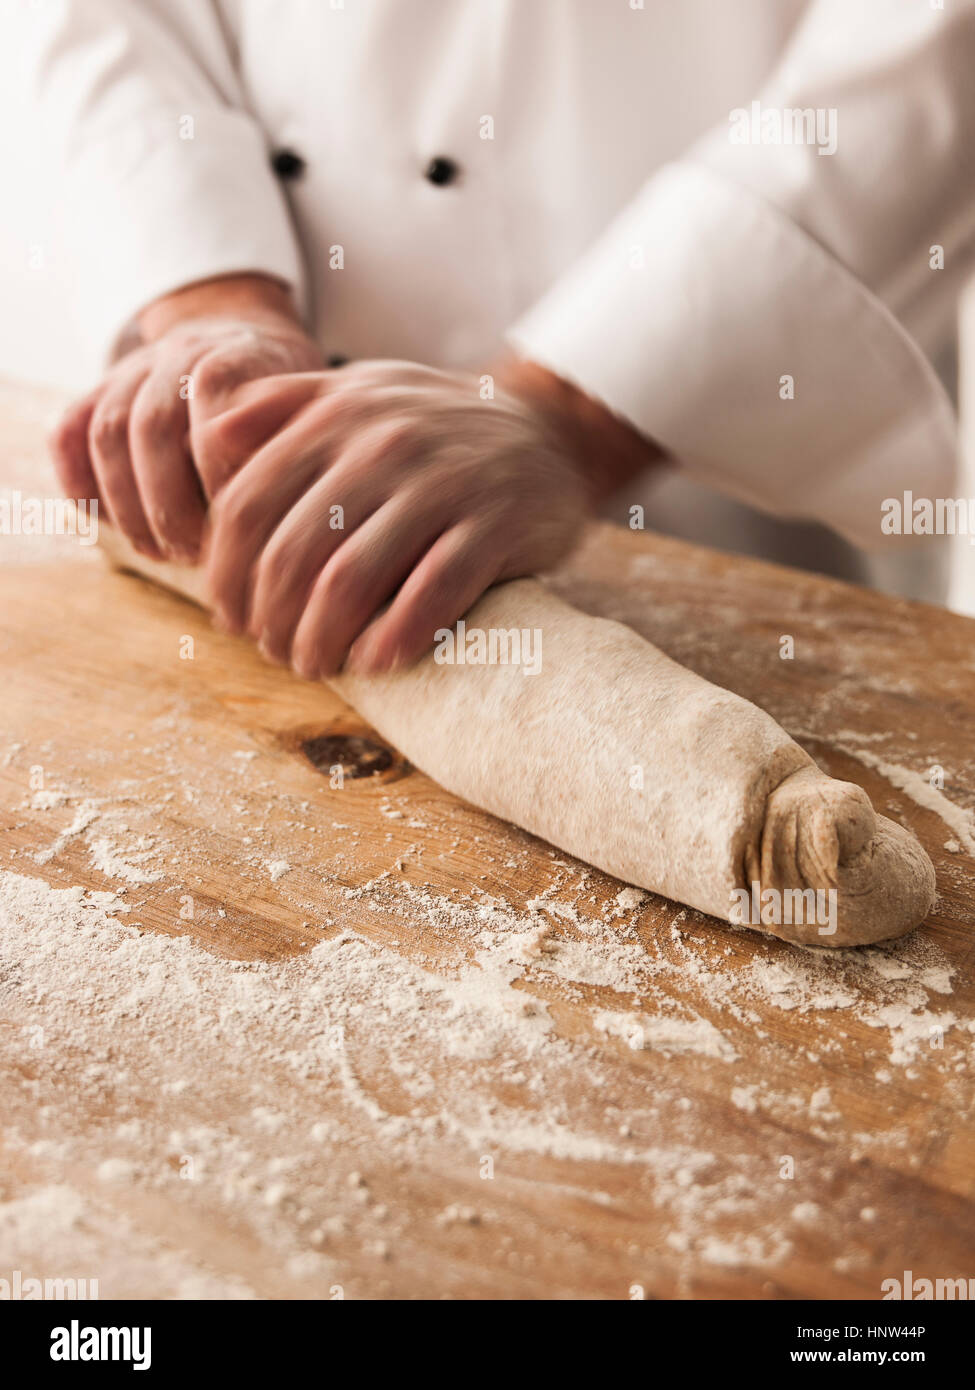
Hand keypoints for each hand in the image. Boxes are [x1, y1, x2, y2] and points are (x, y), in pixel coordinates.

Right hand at [48, 275, 322, 560]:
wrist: (244, 336)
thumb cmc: (287, 399)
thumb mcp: (312, 409)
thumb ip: (296, 440)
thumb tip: (284, 499)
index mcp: (238, 353)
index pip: (213, 400)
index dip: (218, 468)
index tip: (240, 520)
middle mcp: (180, 353)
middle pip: (151, 425)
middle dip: (166, 503)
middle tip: (191, 553)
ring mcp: (135, 370)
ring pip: (107, 431)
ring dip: (126, 503)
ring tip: (157, 550)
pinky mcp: (101, 390)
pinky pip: (69, 431)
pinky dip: (78, 480)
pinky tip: (104, 522)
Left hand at [202, 359, 599, 676]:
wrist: (549, 429)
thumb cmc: (435, 424)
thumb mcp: (358, 392)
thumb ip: (282, 404)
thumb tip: (207, 436)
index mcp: (336, 417)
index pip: (248, 505)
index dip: (227, 574)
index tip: (231, 617)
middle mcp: (383, 444)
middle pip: (292, 552)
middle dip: (271, 619)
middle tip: (275, 652)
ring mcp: (443, 483)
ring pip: (352, 579)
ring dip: (321, 639)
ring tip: (316, 664)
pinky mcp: (496, 524)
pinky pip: (432, 592)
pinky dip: (396, 636)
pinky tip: (376, 662)